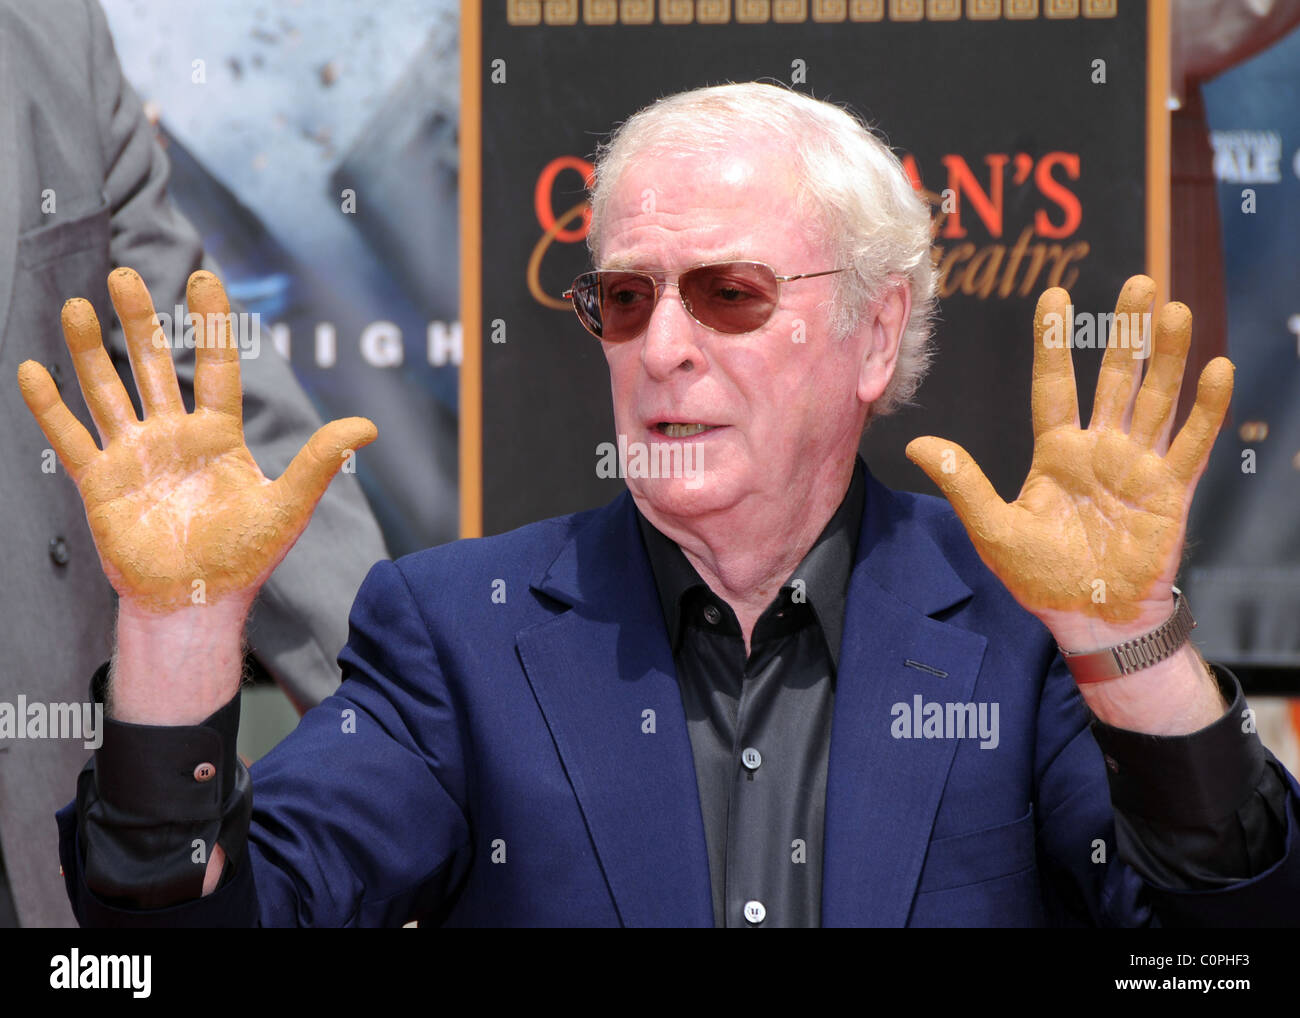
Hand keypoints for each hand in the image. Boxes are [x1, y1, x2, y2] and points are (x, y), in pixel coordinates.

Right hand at [16, 267, 376, 614]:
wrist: (195, 603)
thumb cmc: (244, 559)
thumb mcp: (287, 507)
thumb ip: (320, 462)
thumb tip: (369, 426)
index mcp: (219, 436)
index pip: (216, 367)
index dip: (211, 323)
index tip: (205, 278)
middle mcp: (173, 436)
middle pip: (154, 365)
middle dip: (140, 321)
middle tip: (124, 275)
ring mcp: (134, 455)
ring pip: (108, 390)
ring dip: (91, 350)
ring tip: (78, 305)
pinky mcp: (99, 481)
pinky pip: (69, 436)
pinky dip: (49, 405)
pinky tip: (33, 369)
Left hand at [905, 275, 1231, 647]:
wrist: (1091, 619)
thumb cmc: (1041, 578)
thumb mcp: (994, 529)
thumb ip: (964, 482)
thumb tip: (917, 443)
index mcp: (1057, 452)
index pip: (1054, 384)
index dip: (1055, 342)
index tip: (1055, 294)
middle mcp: (1100, 449)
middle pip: (1116, 378)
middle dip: (1127, 332)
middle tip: (1139, 283)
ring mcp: (1138, 466)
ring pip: (1155, 399)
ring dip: (1167, 356)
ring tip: (1174, 310)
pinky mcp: (1171, 490)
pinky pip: (1191, 443)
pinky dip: (1206, 408)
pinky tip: (1216, 368)